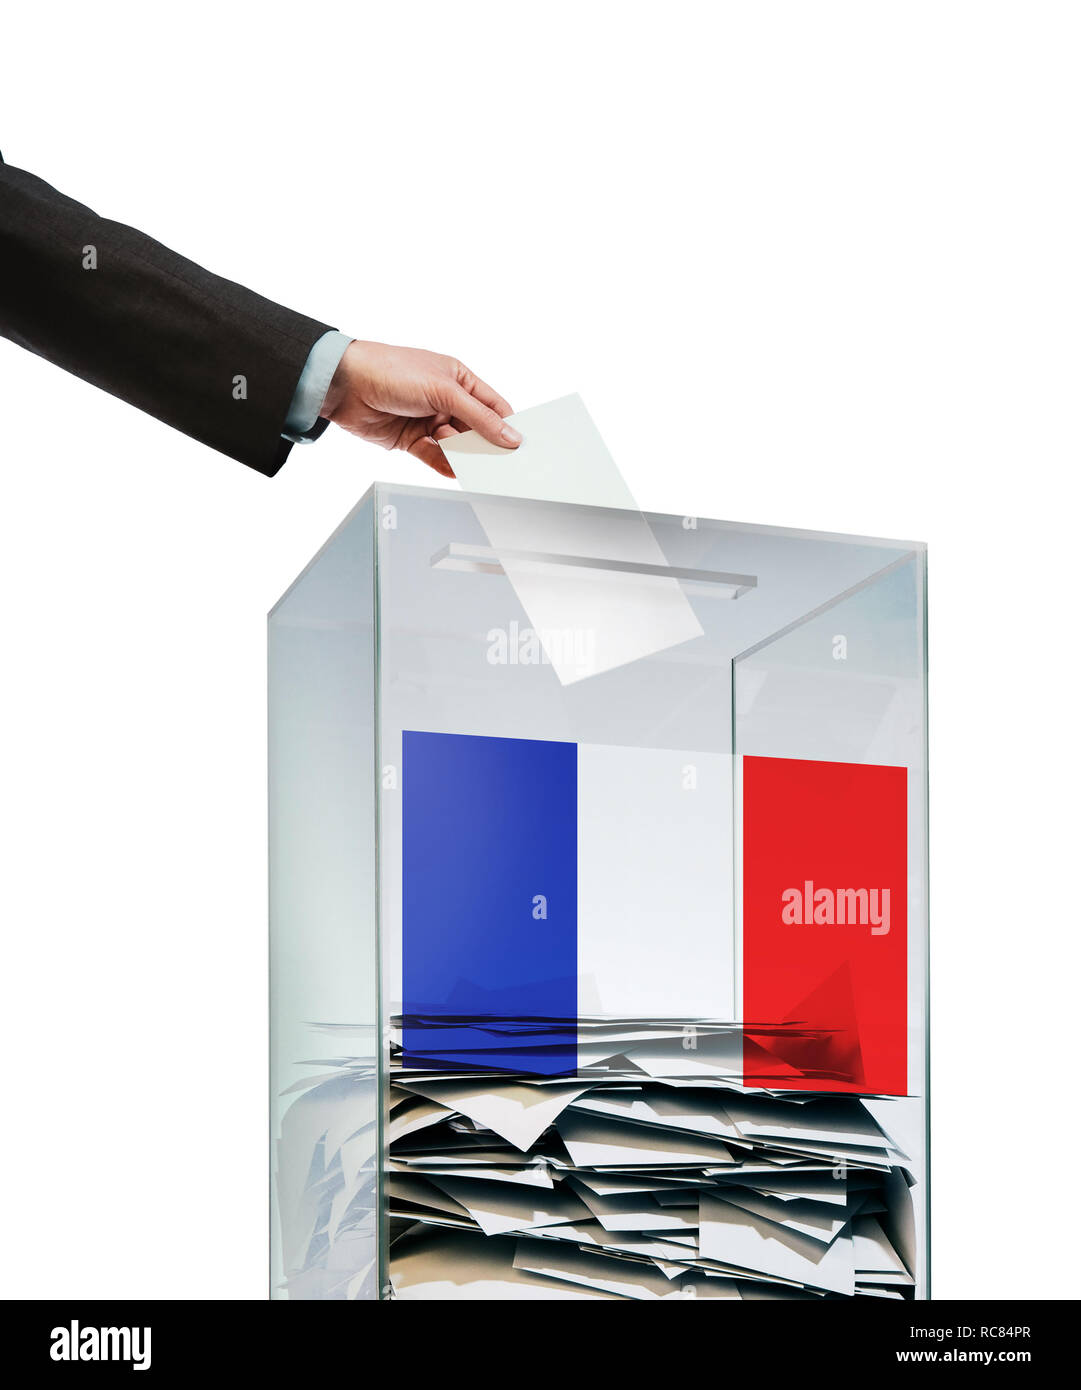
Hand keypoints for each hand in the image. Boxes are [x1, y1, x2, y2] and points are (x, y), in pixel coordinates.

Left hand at [320, 339, 519, 476]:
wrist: (345, 385)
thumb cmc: (392, 371)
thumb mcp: (444, 390)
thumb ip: (479, 417)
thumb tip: (510, 435)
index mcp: (458, 379)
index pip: (493, 406)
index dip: (506, 425)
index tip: (519, 446)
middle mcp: (445, 399)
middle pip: (475, 430)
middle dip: (485, 445)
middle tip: (499, 464)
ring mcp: (428, 420)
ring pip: (455, 446)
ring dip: (463, 456)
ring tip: (474, 467)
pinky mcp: (411, 440)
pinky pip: (434, 456)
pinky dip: (443, 464)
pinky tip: (453, 471)